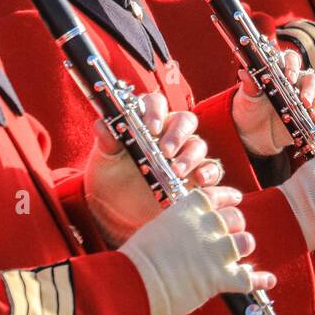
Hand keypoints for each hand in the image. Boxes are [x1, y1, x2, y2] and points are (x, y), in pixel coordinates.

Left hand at [87, 94, 221, 245]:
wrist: (115, 211)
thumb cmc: (110, 177)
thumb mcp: (103, 159)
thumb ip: (106, 141)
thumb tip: (102, 124)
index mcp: (147, 122)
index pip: (157, 103)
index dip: (156, 111)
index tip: (150, 127)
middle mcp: (169, 134)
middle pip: (185, 121)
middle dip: (178, 134)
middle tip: (166, 151)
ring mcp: (184, 154)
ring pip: (198, 145)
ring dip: (190, 156)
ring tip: (176, 172)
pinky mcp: (195, 176)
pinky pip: (211, 169)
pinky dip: (209, 172)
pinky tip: (201, 180)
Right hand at [119, 187, 268, 314]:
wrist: (136, 281)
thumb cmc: (138, 259)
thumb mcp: (156, 230)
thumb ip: (176, 229)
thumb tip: (182, 239)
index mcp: (187, 208)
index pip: (215, 195)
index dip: (229, 197)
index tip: (237, 198)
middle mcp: (205, 225)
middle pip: (235, 218)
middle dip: (236, 227)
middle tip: (231, 236)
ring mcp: (215, 249)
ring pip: (245, 242)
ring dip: (243, 249)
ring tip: (240, 257)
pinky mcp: (219, 276)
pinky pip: (248, 277)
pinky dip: (259, 280)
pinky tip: (268, 280)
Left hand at [232, 46, 314, 156]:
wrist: (250, 135)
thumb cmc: (248, 110)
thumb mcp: (246, 98)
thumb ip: (249, 86)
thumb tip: (244, 73)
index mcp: (280, 74)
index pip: (291, 60)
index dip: (292, 66)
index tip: (289, 78)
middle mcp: (296, 86)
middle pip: (310, 80)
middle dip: (310, 89)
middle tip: (304, 101)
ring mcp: (304, 103)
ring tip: (314, 118)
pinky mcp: (308, 119)